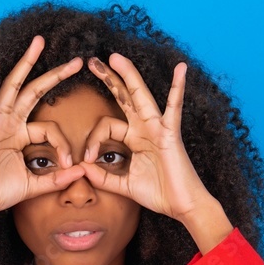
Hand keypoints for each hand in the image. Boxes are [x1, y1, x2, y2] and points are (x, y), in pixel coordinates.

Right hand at [0, 35, 88, 218]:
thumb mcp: (34, 185)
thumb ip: (57, 178)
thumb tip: (82, 171)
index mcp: (19, 135)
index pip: (49, 128)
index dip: (63, 145)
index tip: (71, 164)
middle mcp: (8, 123)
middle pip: (35, 91)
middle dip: (55, 75)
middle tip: (77, 61)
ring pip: (14, 86)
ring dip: (27, 63)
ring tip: (40, 42)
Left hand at [77, 54, 214, 221]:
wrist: (182, 206)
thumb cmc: (159, 194)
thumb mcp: (124, 186)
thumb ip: (102, 178)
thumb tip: (81, 169)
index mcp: (135, 138)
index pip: (107, 125)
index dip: (92, 139)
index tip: (86, 159)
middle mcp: (146, 128)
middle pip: (124, 97)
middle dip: (108, 79)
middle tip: (91, 61)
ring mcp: (159, 128)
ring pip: (141, 96)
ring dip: (128, 75)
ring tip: (114, 58)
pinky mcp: (171, 134)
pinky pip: (174, 108)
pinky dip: (178, 88)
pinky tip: (180, 69)